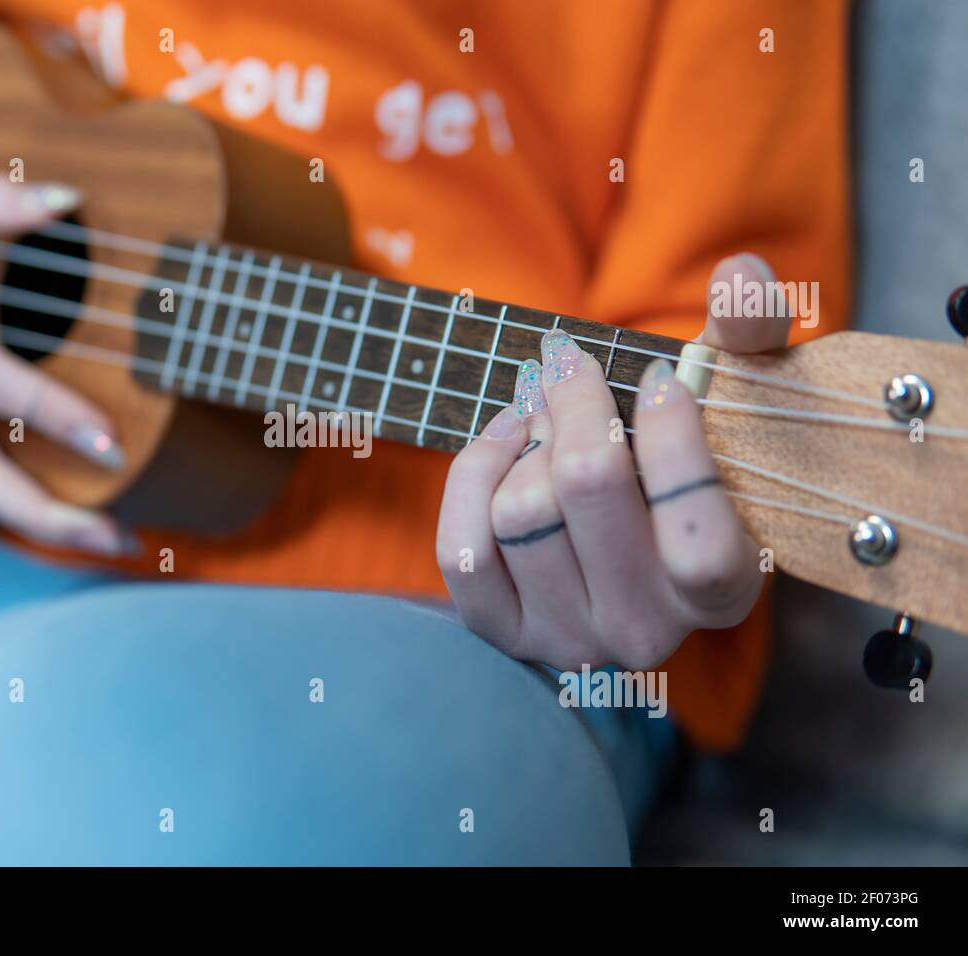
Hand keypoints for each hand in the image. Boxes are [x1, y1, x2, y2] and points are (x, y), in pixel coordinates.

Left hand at [436, 253, 789, 669]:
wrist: (619, 528)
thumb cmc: (680, 456)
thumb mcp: (731, 401)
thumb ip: (750, 336)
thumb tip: (742, 277)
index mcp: (722, 589)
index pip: (696, 529)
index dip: (669, 432)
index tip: (655, 377)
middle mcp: (647, 629)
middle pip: (587, 489)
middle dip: (573, 404)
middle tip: (570, 367)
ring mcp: (570, 638)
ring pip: (521, 511)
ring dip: (522, 436)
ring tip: (539, 408)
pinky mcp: (502, 630)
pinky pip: (463, 548)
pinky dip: (473, 475)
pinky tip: (502, 443)